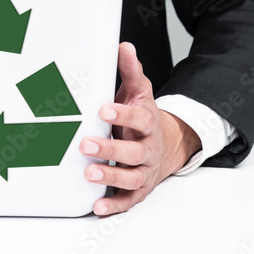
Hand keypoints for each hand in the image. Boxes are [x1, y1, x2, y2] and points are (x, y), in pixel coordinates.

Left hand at [78, 42, 201, 215]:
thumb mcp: (139, 91)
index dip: (123, 114)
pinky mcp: (138, 189)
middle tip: (86, 144)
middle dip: (111, 148)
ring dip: (111, 176)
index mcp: (147, 123)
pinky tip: (97, 206)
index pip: (139, 118)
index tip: (104, 110)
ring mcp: (144, 171)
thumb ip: (130, 71)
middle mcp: (148, 149)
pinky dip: (113, 204)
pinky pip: (128, 200)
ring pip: (131, 177)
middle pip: (134, 151)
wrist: (166, 144)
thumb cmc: (143, 118)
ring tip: (90, 173)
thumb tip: (124, 47)